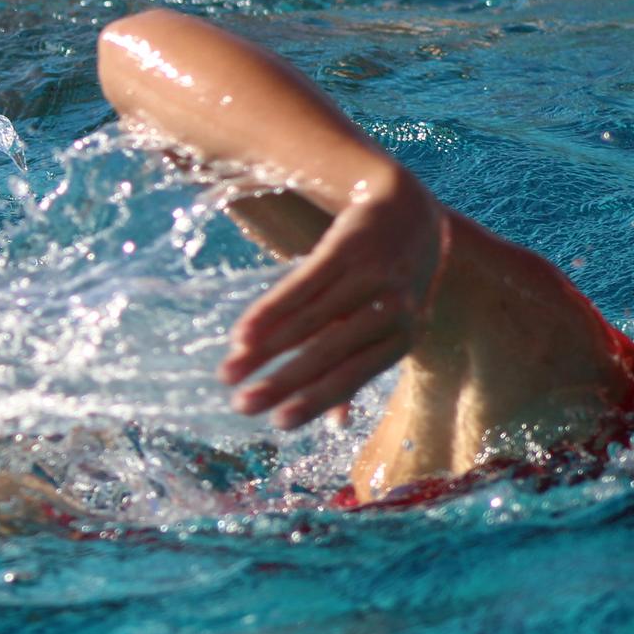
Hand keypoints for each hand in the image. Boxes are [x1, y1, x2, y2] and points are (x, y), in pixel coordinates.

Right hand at [219, 169, 449, 428]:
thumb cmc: (391, 279)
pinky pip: (301, 286)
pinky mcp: (348, 247)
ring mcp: (372, 277)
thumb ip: (359, 367)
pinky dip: (268, 312)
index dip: (314, 401)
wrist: (406, 207)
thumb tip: (337, 426)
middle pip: (326, 354)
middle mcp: (393, 310)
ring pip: (308, 323)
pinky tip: (240, 332)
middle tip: (241, 405)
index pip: (352, 377)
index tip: (276, 424)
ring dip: (263, 351)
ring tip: (228, 371)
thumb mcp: (386, 324)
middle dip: (281, 383)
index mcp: (404, 338)